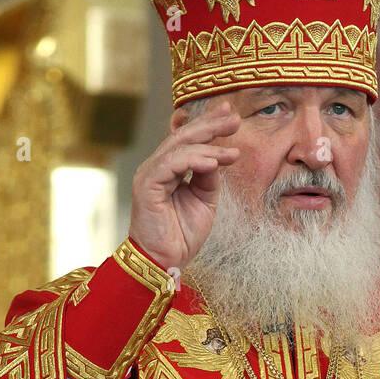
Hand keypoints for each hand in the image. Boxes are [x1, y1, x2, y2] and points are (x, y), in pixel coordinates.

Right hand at [129, 99, 240, 272]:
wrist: (165, 262)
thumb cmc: (181, 236)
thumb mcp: (204, 201)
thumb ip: (209, 177)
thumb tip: (217, 157)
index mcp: (169, 170)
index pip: (189, 141)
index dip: (209, 126)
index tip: (232, 116)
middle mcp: (157, 167)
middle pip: (183, 137)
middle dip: (210, 125)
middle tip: (233, 117)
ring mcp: (149, 174)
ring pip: (179, 148)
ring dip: (208, 146)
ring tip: (232, 152)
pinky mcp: (146, 185)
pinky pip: (171, 164)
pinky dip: (193, 161)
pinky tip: (213, 162)